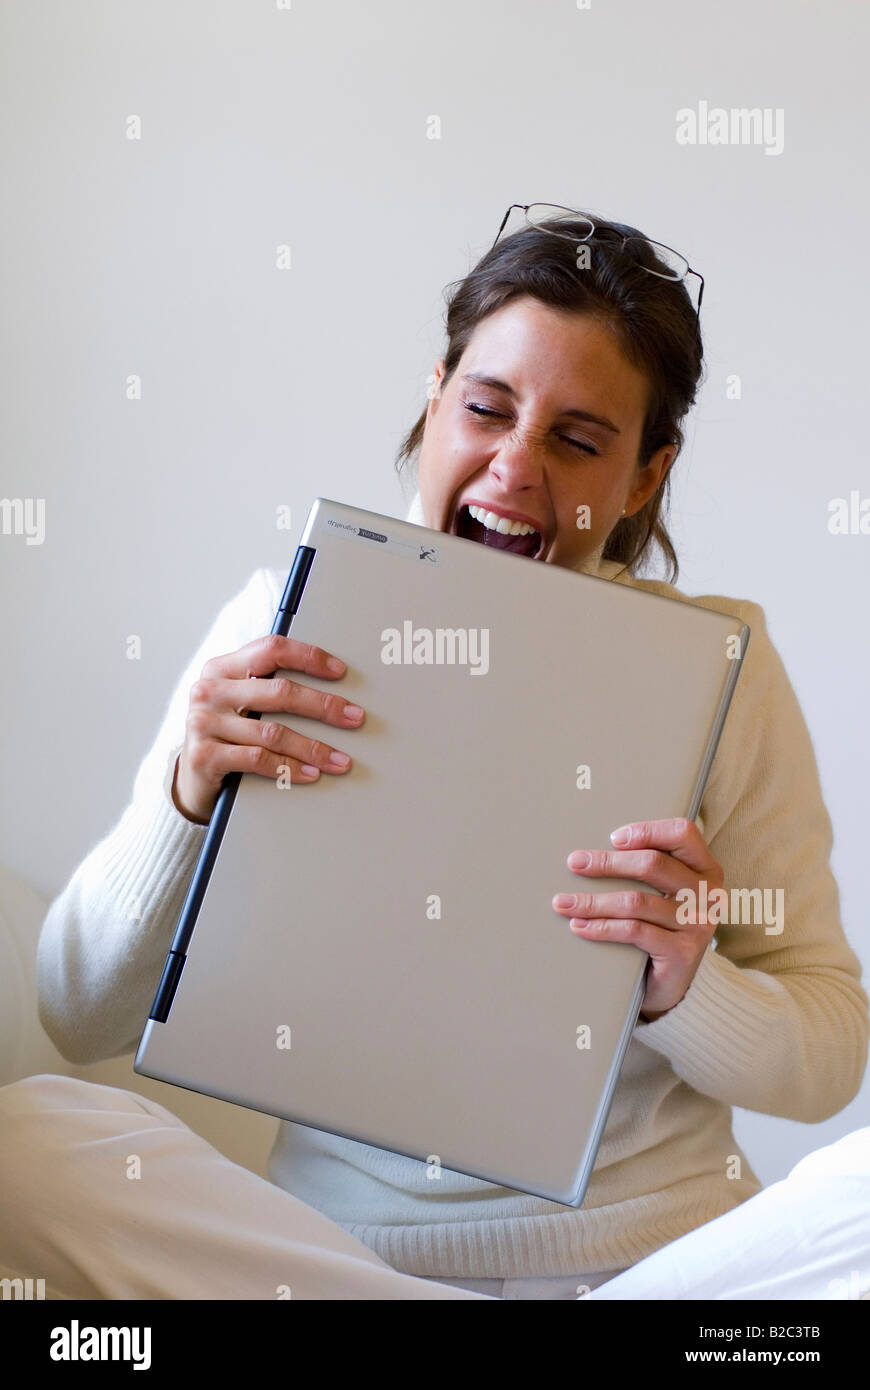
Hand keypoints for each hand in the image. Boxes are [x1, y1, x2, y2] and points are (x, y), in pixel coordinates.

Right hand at [173, 634, 364, 823]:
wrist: (191, 778)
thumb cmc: (226, 734)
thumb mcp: (240, 702)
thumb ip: (268, 686)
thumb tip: (331, 687)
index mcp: (222, 668)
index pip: (271, 649)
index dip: (309, 657)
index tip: (340, 671)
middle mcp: (210, 691)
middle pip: (279, 692)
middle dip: (323, 706)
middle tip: (353, 717)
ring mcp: (204, 723)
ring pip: (273, 732)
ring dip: (314, 748)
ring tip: (340, 759)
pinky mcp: (204, 755)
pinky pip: (258, 759)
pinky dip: (290, 768)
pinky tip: (312, 773)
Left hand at [551, 818, 721, 1020]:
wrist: (674, 982)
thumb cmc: (663, 927)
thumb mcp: (665, 893)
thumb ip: (649, 869)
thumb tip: (593, 852)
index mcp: (706, 869)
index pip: (683, 833)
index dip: (647, 831)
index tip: (613, 838)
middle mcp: (708, 894)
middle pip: (653, 865)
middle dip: (607, 863)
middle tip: (575, 863)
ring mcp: (698, 924)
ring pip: (637, 901)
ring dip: (593, 901)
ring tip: (564, 902)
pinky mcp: (683, 952)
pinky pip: (634, 931)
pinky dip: (601, 927)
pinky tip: (579, 926)